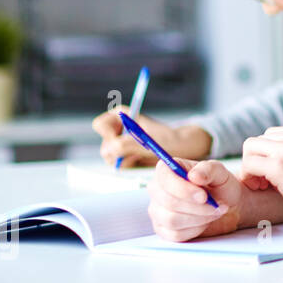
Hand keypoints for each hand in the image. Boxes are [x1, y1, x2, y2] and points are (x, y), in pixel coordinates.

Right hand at [92, 106, 211, 167]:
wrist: (181, 148)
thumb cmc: (168, 139)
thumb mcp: (148, 141)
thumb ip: (127, 144)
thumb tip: (111, 150)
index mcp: (121, 115)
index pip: (100, 125)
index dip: (108, 135)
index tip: (121, 140)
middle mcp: (117, 129)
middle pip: (104, 145)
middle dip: (119, 152)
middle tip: (137, 152)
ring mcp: (119, 144)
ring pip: (110, 158)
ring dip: (126, 160)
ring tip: (143, 154)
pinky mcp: (124, 157)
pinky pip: (118, 166)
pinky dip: (130, 165)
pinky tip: (143, 160)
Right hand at [147, 158, 242, 240]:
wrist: (229, 207)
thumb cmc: (221, 186)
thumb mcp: (220, 173)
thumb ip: (208, 170)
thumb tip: (193, 175)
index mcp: (167, 170)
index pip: (164, 178)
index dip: (183, 189)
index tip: (203, 196)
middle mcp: (157, 190)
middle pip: (168, 202)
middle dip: (196, 207)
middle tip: (216, 206)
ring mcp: (158, 211)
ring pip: (171, 220)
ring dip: (198, 218)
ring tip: (213, 212)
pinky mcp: (163, 229)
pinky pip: (175, 234)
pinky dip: (195, 229)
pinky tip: (204, 222)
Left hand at [240, 125, 282, 229]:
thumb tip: (272, 160)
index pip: (272, 135)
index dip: (268, 156)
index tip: (273, 176)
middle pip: (258, 140)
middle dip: (257, 160)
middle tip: (265, 182)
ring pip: (249, 148)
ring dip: (251, 167)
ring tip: (263, 185)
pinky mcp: (279, 166)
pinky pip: (249, 164)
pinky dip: (249, 177)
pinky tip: (262, 189)